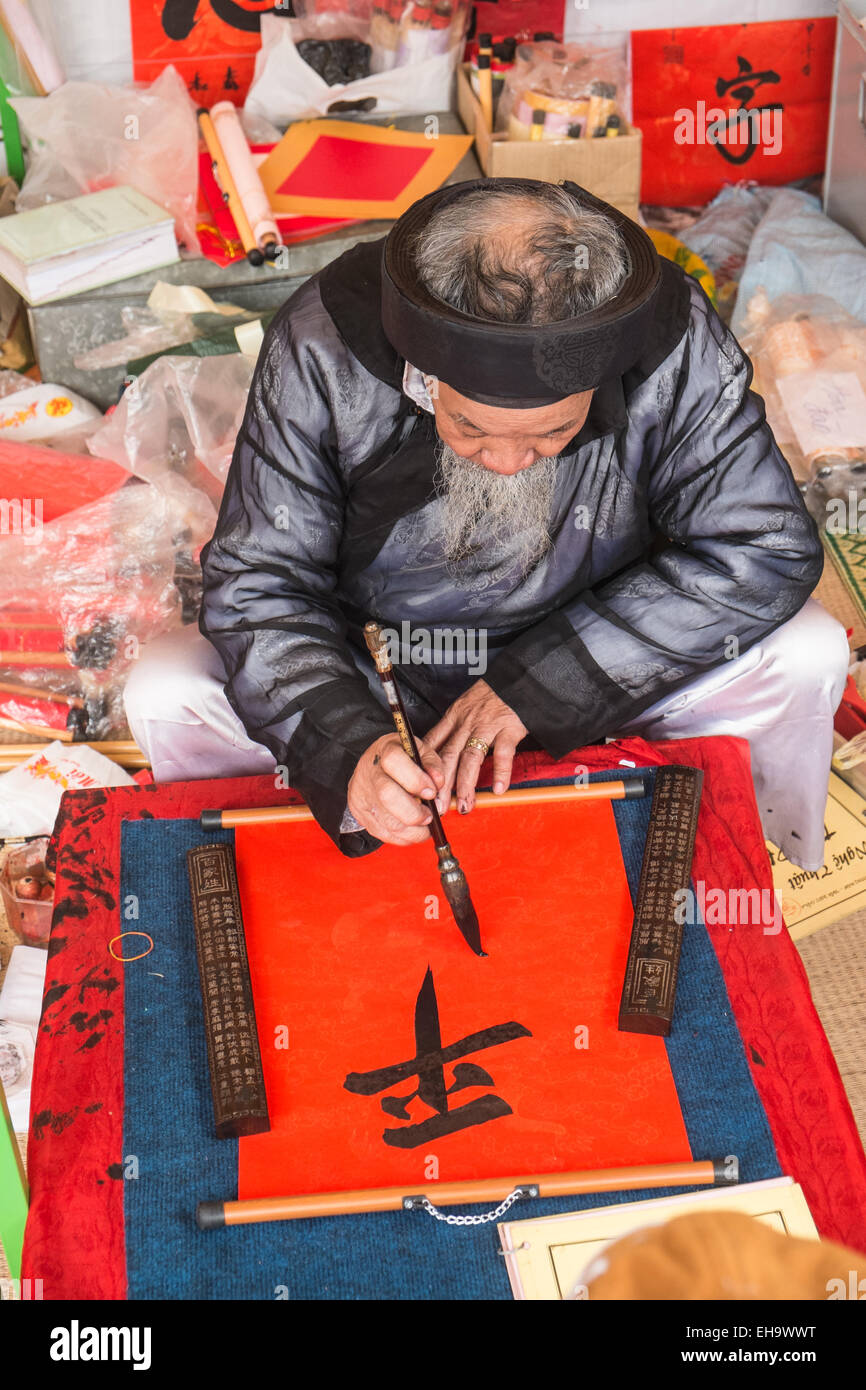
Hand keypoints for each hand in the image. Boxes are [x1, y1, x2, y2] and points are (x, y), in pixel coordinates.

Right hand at [347, 733, 444, 845]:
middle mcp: (369, 772)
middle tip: (430, 815)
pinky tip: (414, 830)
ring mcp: (361, 794)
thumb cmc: (402, 759)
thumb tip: (438, 785)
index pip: (394, 761)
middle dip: (415, 812)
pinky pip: (383, 834)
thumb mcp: (421, 751)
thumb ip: (433, 765)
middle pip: (387, 795)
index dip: (416, 779)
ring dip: (414, 830)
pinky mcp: (360, 813)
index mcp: (385, 750)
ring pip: (387, 821)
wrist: (373, 766)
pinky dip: (404, 837)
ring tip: (425, 824)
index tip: (432, 792)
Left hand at [425, 680, 527, 814]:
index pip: (432, 744)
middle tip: (438, 808)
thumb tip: (434, 755)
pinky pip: (503, 753)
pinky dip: (501, 772)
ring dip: (466, 784)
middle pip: (448, 756)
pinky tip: (499, 789)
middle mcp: (467, 723)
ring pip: (471, 757)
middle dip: (441, 785)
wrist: (518, 678)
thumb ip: (451, 729)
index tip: (418, 789)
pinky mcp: (509, 728)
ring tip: (465, 805)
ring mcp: (488, 726)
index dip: (424, 768)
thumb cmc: (491, 696)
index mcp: (453, 718)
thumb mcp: (463, 706)